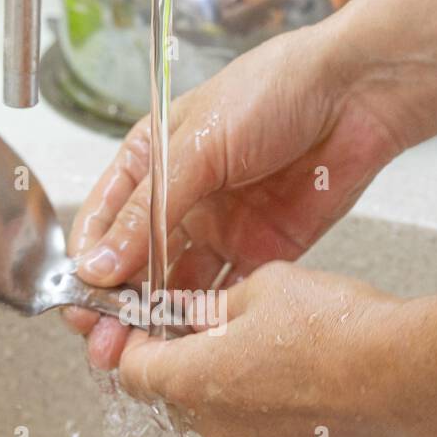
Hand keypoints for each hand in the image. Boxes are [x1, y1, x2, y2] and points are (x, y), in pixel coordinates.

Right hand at [64, 22, 404, 369]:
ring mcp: (221, 227)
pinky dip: (209, 318)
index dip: (89, 263)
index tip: (80, 301)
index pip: (103, 222)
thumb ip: (147, 213)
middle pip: (136, 263)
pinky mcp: (262, 249)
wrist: (356, 93)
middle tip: (105, 339)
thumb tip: (97, 264)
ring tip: (144, 347)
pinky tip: (194, 338)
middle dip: (118, 303)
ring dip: (159, 316)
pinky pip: (226, 293)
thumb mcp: (196, 146)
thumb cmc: (276, 89)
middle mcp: (181, 199)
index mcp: (152, 162)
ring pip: (177, 285)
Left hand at [117, 265, 436, 436]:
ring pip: (221, 419)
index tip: (136, 323)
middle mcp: (217, 430)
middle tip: (207, 325)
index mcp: (192, 381)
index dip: (128, 340)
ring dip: (229, 387)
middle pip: (173, 395)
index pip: (128, 367)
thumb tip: (192, 309)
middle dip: (181, 360)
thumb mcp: (263, 288)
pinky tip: (301, 387)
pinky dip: (273, 416)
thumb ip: (213, 305)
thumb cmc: (342, 331)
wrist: (413, 377)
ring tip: (268, 348)